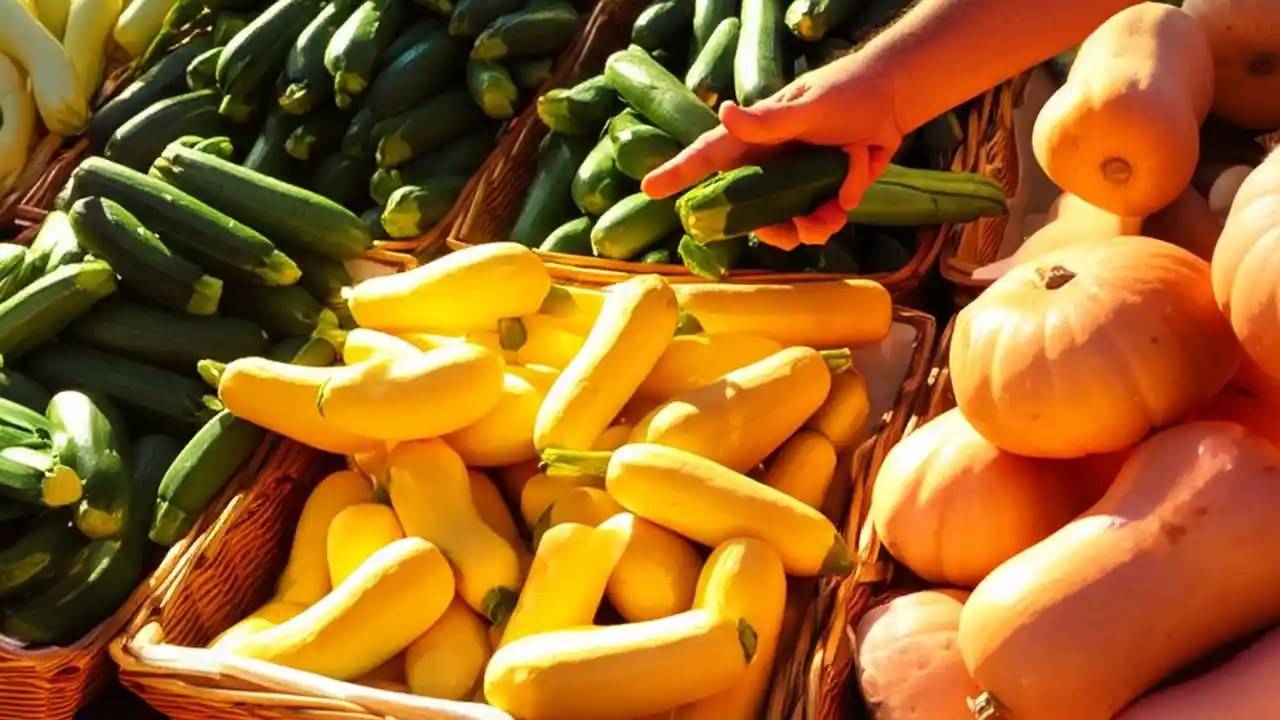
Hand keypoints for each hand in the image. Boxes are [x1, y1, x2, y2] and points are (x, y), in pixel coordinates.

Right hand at [642, 61, 905, 248]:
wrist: (892, 101)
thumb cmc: (847, 90)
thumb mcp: (808, 105)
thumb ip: (769, 120)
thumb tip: (725, 114)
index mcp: (756, 137)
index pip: (708, 155)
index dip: (678, 173)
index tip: (650, 188)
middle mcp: (768, 163)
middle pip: (747, 209)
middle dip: (771, 228)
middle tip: (794, 231)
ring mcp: (793, 182)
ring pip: (784, 224)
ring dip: (808, 228)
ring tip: (832, 216)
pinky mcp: (818, 194)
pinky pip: (816, 222)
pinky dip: (832, 217)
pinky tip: (847, 199)